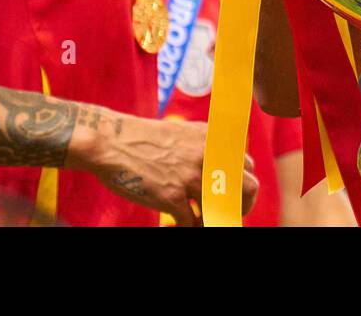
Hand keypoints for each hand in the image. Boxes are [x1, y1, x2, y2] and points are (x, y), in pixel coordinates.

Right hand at [73, 109, 257, 225]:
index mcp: (213, 139)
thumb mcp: (185, 133)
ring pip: (223, 209)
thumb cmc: (144, 139)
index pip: (247, 166)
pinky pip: (192, 223)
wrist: (111, 141)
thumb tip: (224, 168)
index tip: (232, 195)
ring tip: (200, 222)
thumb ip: (206, 147)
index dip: (242, 184)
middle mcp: (208, 156)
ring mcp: (191, 177)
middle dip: (243, 206)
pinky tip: (177, 223)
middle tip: (226, 213)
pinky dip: (188, 227)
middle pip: (249, 187)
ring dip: (213, 220)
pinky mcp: (172, 197)